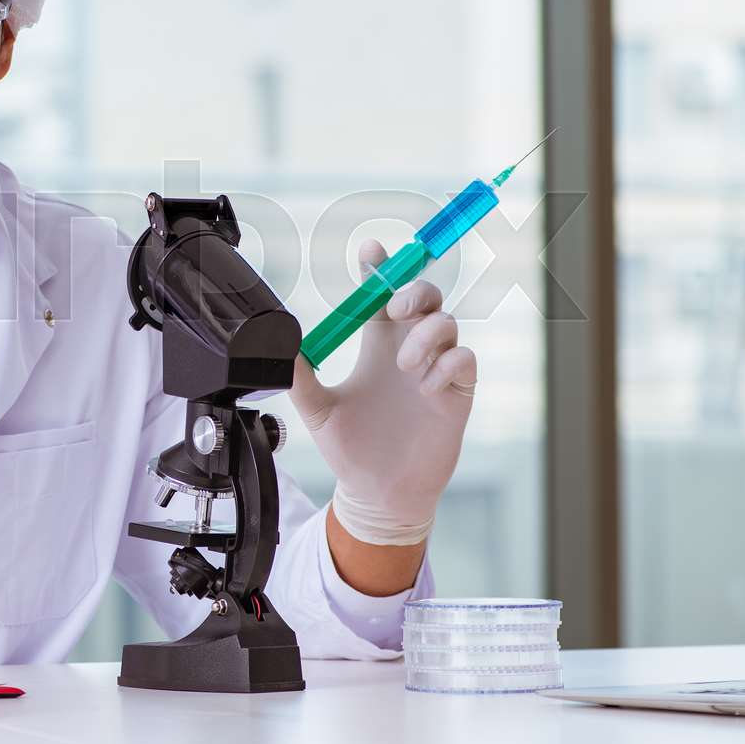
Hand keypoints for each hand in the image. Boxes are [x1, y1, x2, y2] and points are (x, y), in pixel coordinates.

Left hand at [288, 239, 475, 546]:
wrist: (377, 493)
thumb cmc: (350, 449)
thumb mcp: (317, 410)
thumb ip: (301, 378)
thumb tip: (279, 349)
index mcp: (377, 345)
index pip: (380, 294)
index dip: (378, 268)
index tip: (369, 250)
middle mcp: (408, 350)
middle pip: (424, 296)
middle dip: (414, 289)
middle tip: (395, 307)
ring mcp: (435, 370)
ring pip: (448, 322)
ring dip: (427, 333)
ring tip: (404, 364)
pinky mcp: (456, 395)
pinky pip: (465, 360)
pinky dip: (447, 364)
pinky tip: (426, 387)